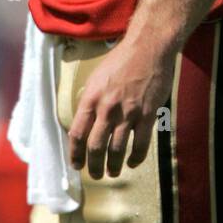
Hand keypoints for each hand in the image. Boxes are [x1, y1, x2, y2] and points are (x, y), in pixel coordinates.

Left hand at [67, 35, 176, 179]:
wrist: (148, 48)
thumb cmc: (121, 60)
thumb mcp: (96, 78)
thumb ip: (91, 101)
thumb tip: (85, 123)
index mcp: (91, 99)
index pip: (77, 134)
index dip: (75, 154)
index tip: (76, 164)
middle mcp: (107, 108)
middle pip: (95, 147)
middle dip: (94, 167)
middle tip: (95, 175)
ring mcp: (128, 113)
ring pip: (117, 150)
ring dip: (114, 166)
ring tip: (113, 172)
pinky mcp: (147, 114)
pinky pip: (140, 144)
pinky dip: (136, 158)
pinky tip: (132, 162)